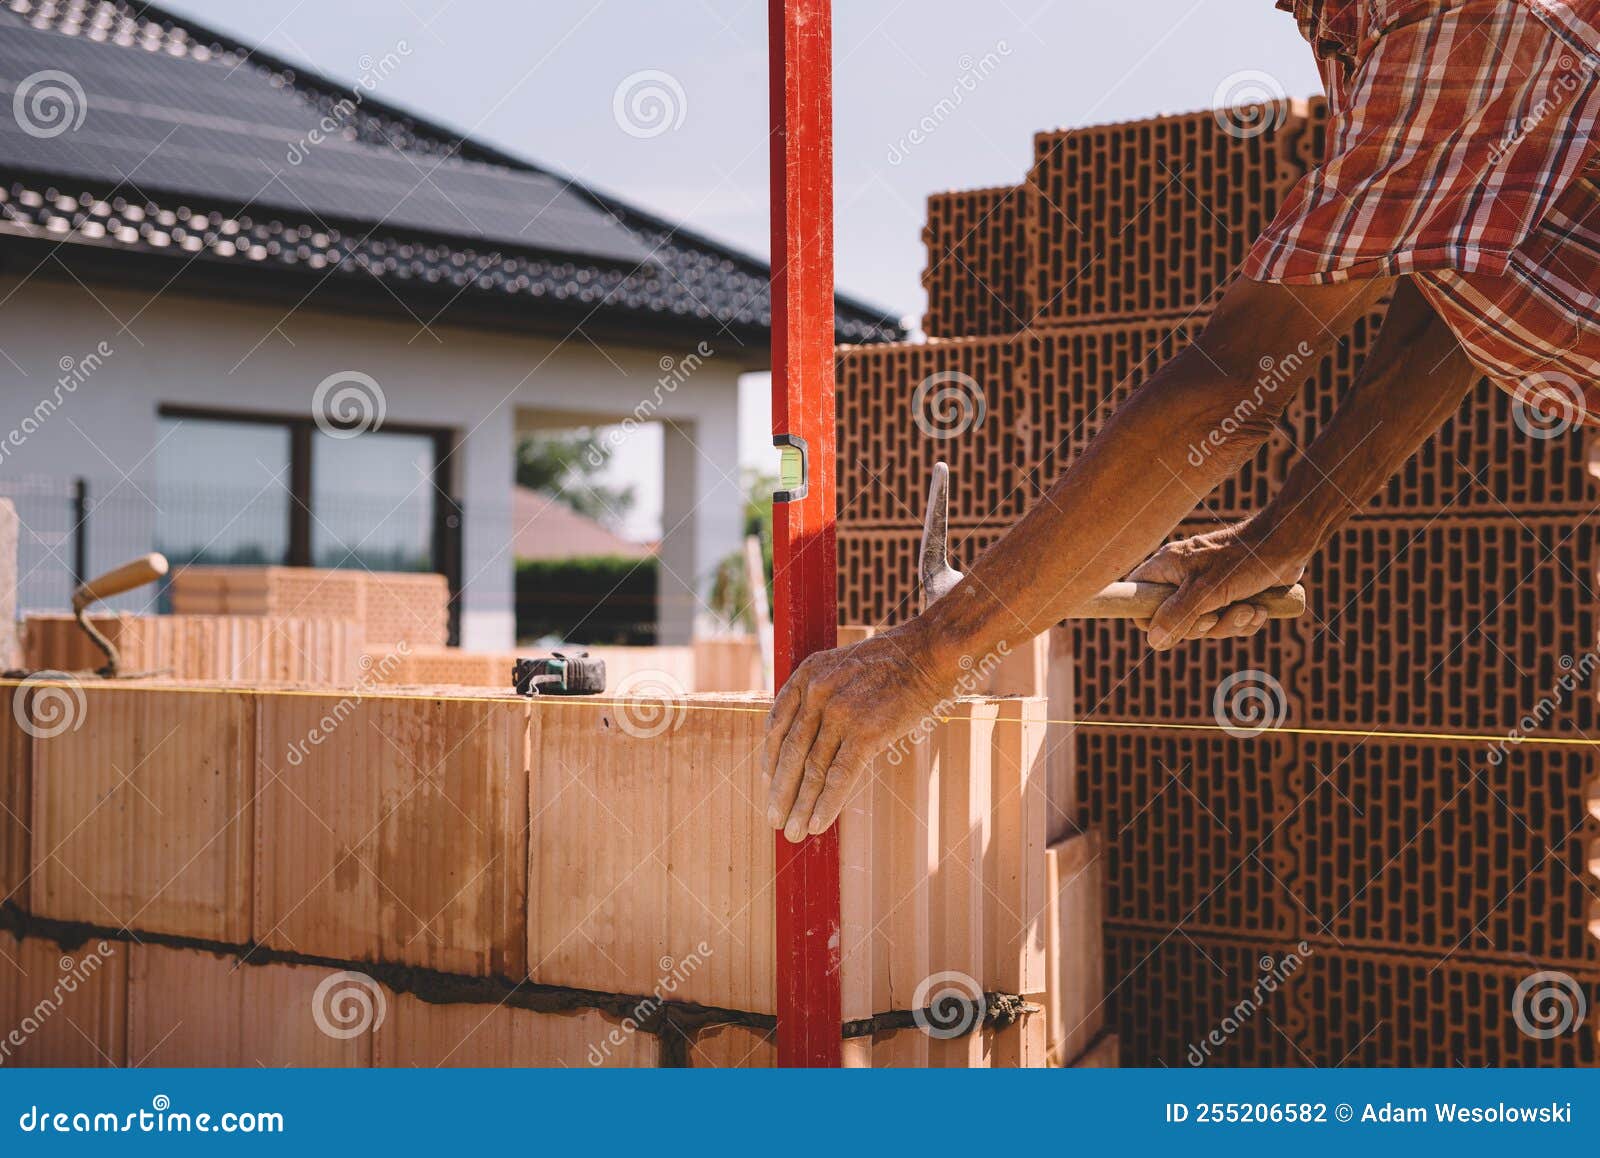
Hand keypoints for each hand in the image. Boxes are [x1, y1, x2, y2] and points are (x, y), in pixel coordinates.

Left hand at [763, 624, 950, 841]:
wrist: (930, 653)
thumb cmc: (894, 662)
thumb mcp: (843, 666)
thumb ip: (821, 695)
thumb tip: (810, 738)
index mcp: (806, 675)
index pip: (777, 725)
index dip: (770, 759)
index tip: (768, 783)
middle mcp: (816, 693)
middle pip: (791, 753)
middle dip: (781, 791)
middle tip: (774, 818)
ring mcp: (840, 713)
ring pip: (812, 770)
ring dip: (800, 806)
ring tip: (792, 832)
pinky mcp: (865, 732)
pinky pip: (839, 776)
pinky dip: (826, 805)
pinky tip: (816, 825)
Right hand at [1128, 521, 1306, 649]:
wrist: (1289, 547)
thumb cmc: (1246, 559)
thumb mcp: (1208, 590)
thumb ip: (1179, 615)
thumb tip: (1153, 640)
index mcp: (1166, 567)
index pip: (1136, 597)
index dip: (1148, 618)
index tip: (1171, 624)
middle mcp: (1181, 578)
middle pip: (1173, 622)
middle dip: (1202, 625)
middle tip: (1217, 612)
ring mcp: (1205, 590)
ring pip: (1204, 627)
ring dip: (1230, 624)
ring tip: (1248, 607)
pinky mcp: (1229, 598)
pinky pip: (1226, 625)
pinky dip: (1243, 622)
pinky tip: (1257, 608)